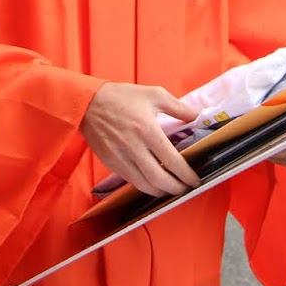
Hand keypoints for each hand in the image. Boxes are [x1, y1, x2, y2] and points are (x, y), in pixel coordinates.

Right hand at [81, 83, 201, 196]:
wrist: (87, 103)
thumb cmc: (122, 96)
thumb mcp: (154, 94)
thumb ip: (178, 107)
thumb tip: (198, 115)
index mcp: (148, 130)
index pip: (172, 160)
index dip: (186, 174)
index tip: (195, 180)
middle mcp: (134, 148)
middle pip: (159, 179)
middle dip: (176, 188)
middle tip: (186, 189)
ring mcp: (120, 158)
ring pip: (144, 185)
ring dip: (161, 191)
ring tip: (171, 188)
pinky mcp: (110, 163)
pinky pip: (131, 181)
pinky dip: (145, 185)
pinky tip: (152, 182)